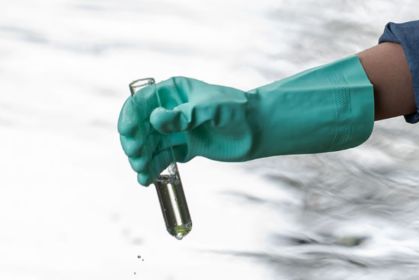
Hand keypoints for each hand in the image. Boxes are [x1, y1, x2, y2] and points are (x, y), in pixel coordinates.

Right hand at [118, 77, 256, 185]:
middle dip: (134, 140)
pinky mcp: (183, 148)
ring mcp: (176, 131)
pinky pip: (162, 159)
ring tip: (141, 172)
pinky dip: (153, 169)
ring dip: (141, 158)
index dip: (130, 116)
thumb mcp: (211, 109)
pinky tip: (146, 180)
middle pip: (141, 126)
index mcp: (173, 92)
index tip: (127, 132)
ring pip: (149, 145)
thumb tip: (154, 119)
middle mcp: (170, 111)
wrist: (258, 129)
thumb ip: (184, 115)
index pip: (142, 102)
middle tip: (136, 154)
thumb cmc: (237, 110)